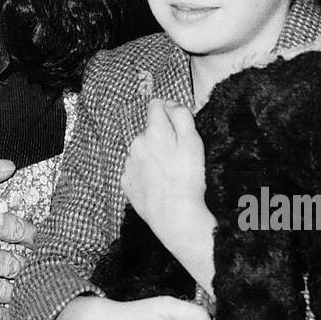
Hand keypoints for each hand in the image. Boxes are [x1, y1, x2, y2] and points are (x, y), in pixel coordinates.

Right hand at [0, 157, 32, 319]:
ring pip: (2, 290)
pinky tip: (2, 313)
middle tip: (36, 268)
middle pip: (14, 263)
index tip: (37, 239)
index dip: (31, 235)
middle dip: (26, 264)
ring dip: (15, 289)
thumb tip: (8, 167)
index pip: (16, 230)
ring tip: (24, 290)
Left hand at [121, 100, 214, 286]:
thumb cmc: (188, 179)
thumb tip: (170, 104)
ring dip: (153, 156)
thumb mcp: (193, 142)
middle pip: (150, 130)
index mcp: (154, 131)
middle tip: (178, 156)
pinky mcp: (127, 182)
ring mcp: (129, 163)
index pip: (156, 105)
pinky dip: (146, 174)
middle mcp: (136, 143)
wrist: (174, 216)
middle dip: (162, 137)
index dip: (169, 110)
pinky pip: (136, 170)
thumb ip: (181, 116)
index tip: (178, 123)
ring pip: (142, 151)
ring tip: (170, 173)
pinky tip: (159, 184)